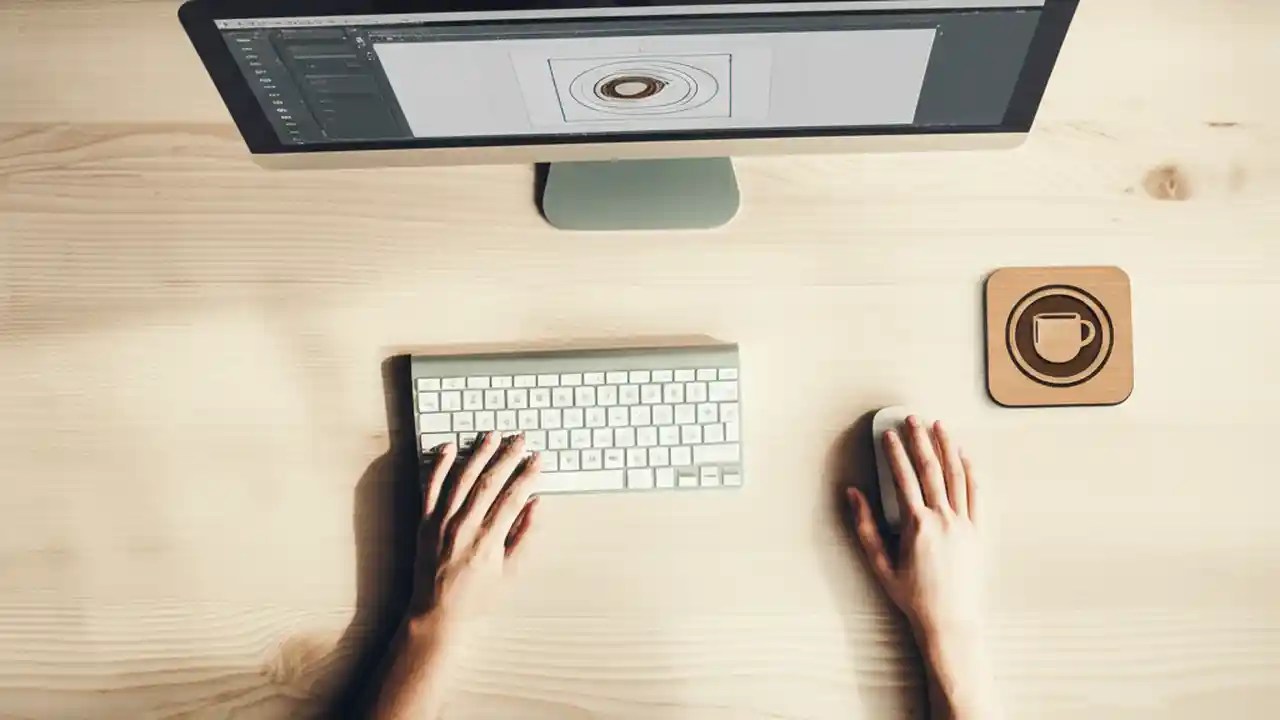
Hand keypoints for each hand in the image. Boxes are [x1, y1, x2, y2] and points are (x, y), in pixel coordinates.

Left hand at [369, 432, 541, 719]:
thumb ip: (525, 537)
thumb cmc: (477, 596)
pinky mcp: (425, 522)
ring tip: (492, 435)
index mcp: (488, 540)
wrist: (436, 613)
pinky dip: (439, 466)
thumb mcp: (510, 573)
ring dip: (478, 454)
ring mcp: (442, 522)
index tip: (538, 458)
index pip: (513, 497)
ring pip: (462, 478)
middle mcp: (464, 526)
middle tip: (520, 439)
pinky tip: (449, 447)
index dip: (528, 475)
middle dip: (507, 457)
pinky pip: (431, 487)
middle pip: (489, 482)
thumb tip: (537, 504)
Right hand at [846, 417, 995, 719]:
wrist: (951, 620)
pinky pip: (977, 494)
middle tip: (911, 418)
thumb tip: (854, 494)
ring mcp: (965, 524)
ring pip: (957, 475)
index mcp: (917, 526)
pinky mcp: (978, 531)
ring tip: (939, 426)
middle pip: (931, 469)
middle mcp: (943, 519)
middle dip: (920, 440)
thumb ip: (865, 526)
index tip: (887, 435)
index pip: (903, 478)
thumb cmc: (913, 596)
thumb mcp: (880, 564)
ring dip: (947, 447)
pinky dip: (970, 471)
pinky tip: (964, 456)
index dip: (894, 453)